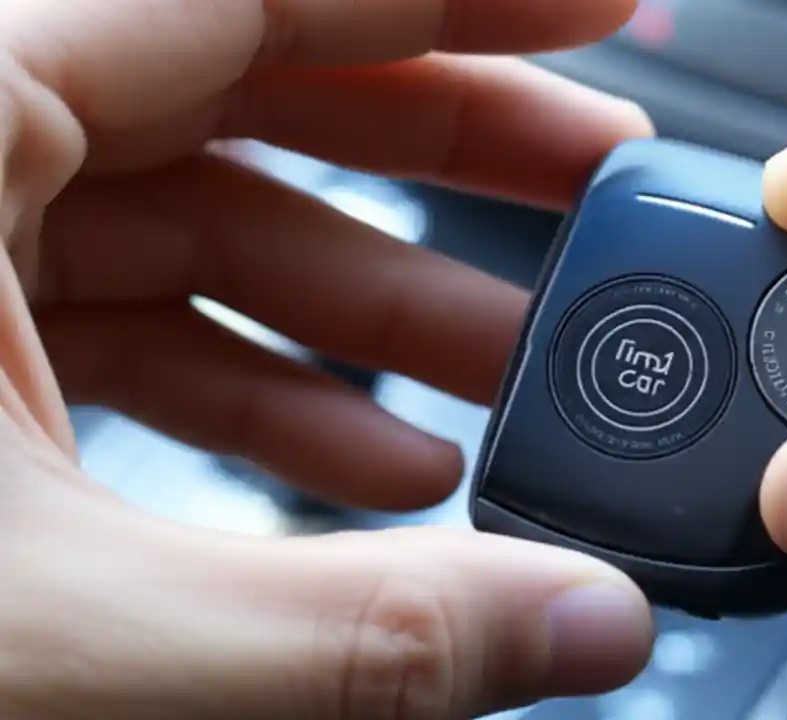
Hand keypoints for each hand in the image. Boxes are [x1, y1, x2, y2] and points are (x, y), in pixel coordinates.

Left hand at [0, 1, 653, 716]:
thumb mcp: (74, 643)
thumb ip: (355, 627)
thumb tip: (584, 620)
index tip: (599, 10)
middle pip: (250, 87)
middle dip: (447, 148)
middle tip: (595, 183)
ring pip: (203, 212)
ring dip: (374, 295)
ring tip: (511, 368)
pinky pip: (135, 313)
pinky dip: (266, 377)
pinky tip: (374, 464)